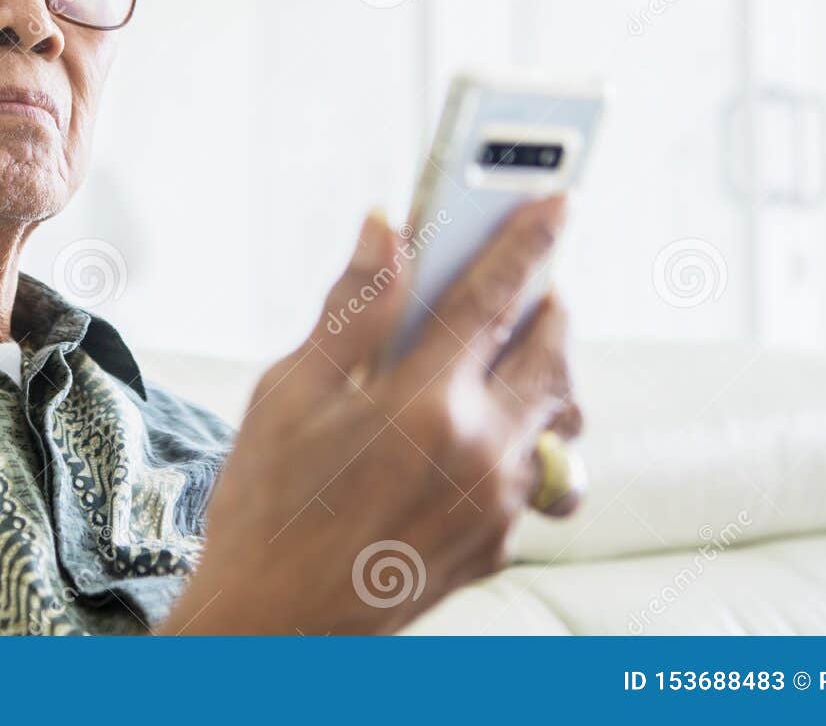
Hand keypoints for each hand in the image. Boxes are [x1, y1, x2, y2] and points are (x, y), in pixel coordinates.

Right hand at [160, 196, 581, 634]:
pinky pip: (538, 470)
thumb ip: (353, 306)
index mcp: (424, 403)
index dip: (530, 237)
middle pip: (553, 351)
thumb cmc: (266, 506)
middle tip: (520, 280)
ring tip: (498, 351)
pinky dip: (522, 433)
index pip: (497, 296)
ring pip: (558, 412)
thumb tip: (385, 229)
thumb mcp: (290, 392)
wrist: (275, 628)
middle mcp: (479, 453)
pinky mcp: (500, 544)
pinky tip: (471, 428)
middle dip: (547, 302)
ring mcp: (498, 505)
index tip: (558, 197)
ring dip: (543, 368)